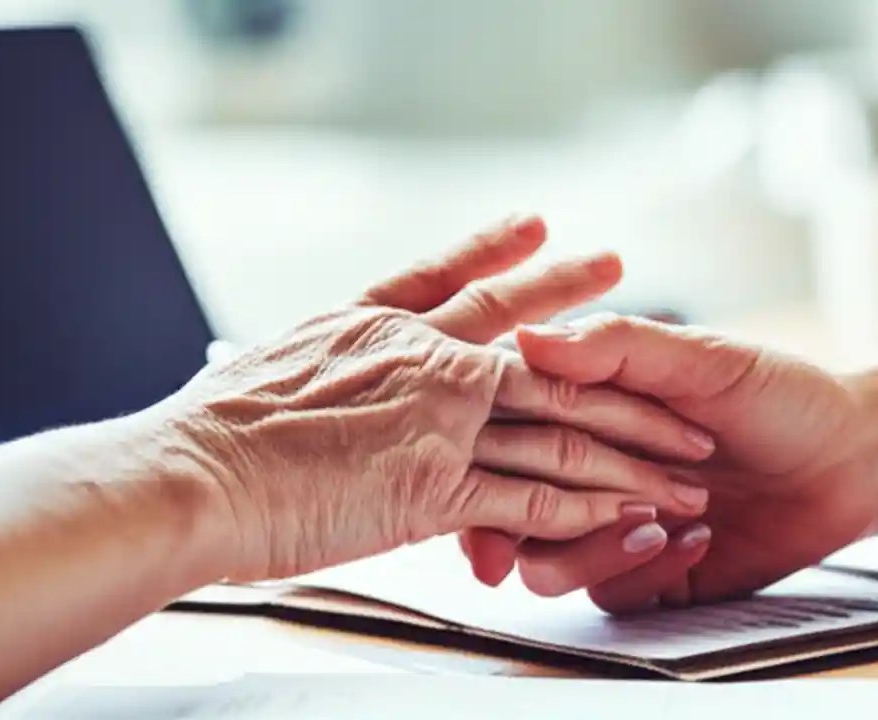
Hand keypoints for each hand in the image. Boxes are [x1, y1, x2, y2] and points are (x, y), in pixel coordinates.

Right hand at [158, 220, 712, 581]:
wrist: (193, 476)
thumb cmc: (210, 434)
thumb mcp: (268, 370)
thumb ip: (322, 367)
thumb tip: (322, 367)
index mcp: (375, 329)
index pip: (451, 277)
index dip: (499, 249)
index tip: (536, 223)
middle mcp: (423, 361)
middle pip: (536, 343)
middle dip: (599, 323)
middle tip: (637, 289)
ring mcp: (441, 421)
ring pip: (560, 425)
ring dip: (631, 442)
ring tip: (684, 446)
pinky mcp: (441, 488)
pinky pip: (536, 496)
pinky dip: (590, 505)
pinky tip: (630, 506)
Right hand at [463, 314, 877, 611]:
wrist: (848, 459)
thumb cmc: (774, 394)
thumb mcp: (701, 358)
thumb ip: (616, 347)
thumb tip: (528, 338)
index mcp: (576, 411)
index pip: (498, 436)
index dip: (485, 454)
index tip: (497, 463)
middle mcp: (580, 472)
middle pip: (504, 513)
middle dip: (546, 511)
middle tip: (620, 494)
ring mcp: (607, 528)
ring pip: (545, 567)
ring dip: (597, 545)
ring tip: (664, 514)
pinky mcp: (642, 575)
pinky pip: (610, 594)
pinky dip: (648, 565)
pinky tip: (701, 537)